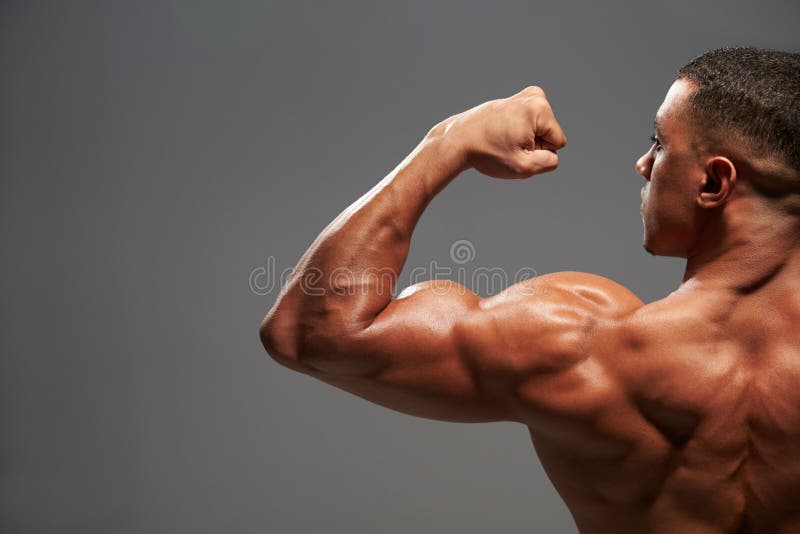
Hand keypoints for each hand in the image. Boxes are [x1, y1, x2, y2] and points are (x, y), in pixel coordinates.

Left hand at [436, 86, 566, 178]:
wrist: (457, 141)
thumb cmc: (487, 153)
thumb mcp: (523, 167)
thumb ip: (548, 162)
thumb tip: (553, 154)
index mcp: (539, 108)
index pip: (557, 142)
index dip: (538, 153)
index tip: (515, 149)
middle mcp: (534, 96)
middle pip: (548, 135)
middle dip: (531, 146)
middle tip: (506, 146)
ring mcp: (522, 96)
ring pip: (537, 132)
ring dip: (522, 141)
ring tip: (501, 140)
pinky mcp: (514, 101)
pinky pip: (526, 126)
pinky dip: (514, 134)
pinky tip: (497, 135)